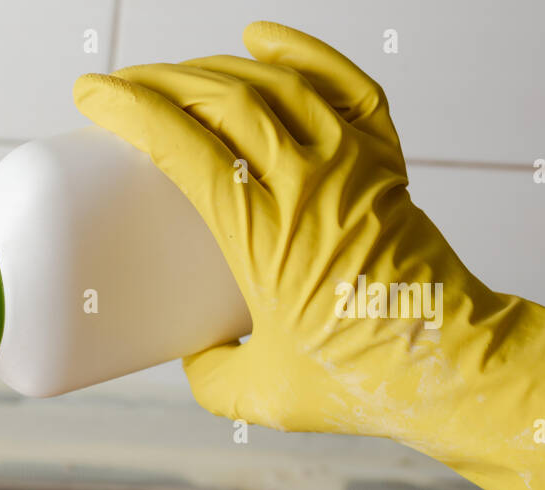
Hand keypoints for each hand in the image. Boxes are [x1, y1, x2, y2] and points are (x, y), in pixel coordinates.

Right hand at [75, 22, 544, 489]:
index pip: (183, 143)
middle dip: (160, 80)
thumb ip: (210, 373)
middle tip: (123, 88)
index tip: (93, 96)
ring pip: (275, 84)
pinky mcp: (381, 162)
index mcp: (262, 236)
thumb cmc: (358, 380)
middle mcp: (307, 184)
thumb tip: (194, 348)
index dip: (130, 108)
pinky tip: (260, 40)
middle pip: (223, 99)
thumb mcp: (256, 394)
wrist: (451, 365)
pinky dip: (301, 53)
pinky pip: (344, 84)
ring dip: (215, 68)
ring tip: (175, 75)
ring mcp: (350, 165)